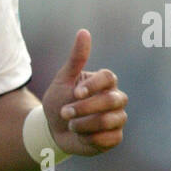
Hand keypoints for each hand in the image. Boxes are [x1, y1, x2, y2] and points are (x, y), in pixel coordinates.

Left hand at [42, 29, 127, 155]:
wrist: (52, 130)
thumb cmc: (59, 101)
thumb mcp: (63, 80)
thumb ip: (76, 58)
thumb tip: (84, 31)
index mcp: (105, 82)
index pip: (108, 78)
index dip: (92, 86)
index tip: (75, 93)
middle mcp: (116, 99)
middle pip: (111, 100)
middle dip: (84, 108)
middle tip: (64, 113)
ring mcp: (118, 118)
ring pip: (109, 121)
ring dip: (83, 124)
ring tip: (71, 125)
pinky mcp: (115, 137)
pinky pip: (109, 138)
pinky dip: (89, 138)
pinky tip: (81, 136)